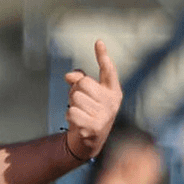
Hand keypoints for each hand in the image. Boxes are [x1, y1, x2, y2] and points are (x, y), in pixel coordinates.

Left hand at [63, 40, 121, 160]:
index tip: (98, 42)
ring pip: (75, 97)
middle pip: (84, 83)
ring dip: (72, 105)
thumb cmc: (88, 112)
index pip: (108, 70)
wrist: (89, 142)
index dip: (102, 56)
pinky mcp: (94, 126)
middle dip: (76, 91)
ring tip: (80, 113)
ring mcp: (105, 114)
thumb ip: (80, 80)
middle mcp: (112, 101)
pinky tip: (78, 123)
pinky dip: (70, 117)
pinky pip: (72, 112)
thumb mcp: (86, 95)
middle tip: (81, 103)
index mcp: (113, 91)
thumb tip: (70, 76)